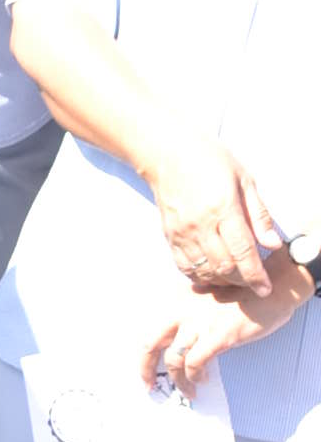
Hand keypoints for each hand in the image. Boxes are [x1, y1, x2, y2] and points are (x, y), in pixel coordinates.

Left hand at [139, 253, 314, 394]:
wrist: (274, 290)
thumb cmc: (245, 297)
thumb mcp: (208, 301)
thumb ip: (191, 318)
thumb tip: (181, 348)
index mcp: (180, 300)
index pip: (154, 329)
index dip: (147, 354)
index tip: (147, 371)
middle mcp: (185, 309)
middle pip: (151, 343)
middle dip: (146, 369)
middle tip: (150, 386)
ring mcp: (201, 322)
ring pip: (174, 359)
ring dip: (178, 380)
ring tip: (189, 390)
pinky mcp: (218, 335)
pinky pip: (195, 363)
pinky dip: (194, 376)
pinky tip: (202, 379)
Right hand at [145, 133, 280, 293]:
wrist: (168, 154)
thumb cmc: (209, 160)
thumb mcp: (244, 180)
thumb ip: (259, 215)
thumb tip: (272, 243)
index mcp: (223, 208)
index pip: (243, 251)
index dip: (256, 274)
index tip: (265, 287)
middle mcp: (201, 225)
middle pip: (224, 267)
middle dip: (242, 281)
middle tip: (254, 282)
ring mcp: (182, 233)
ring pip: (205, 272)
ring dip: (223, 281)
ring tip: (236, 278)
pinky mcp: (170, 237)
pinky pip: (186, 267)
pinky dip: (201, 276)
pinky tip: (213, 273)